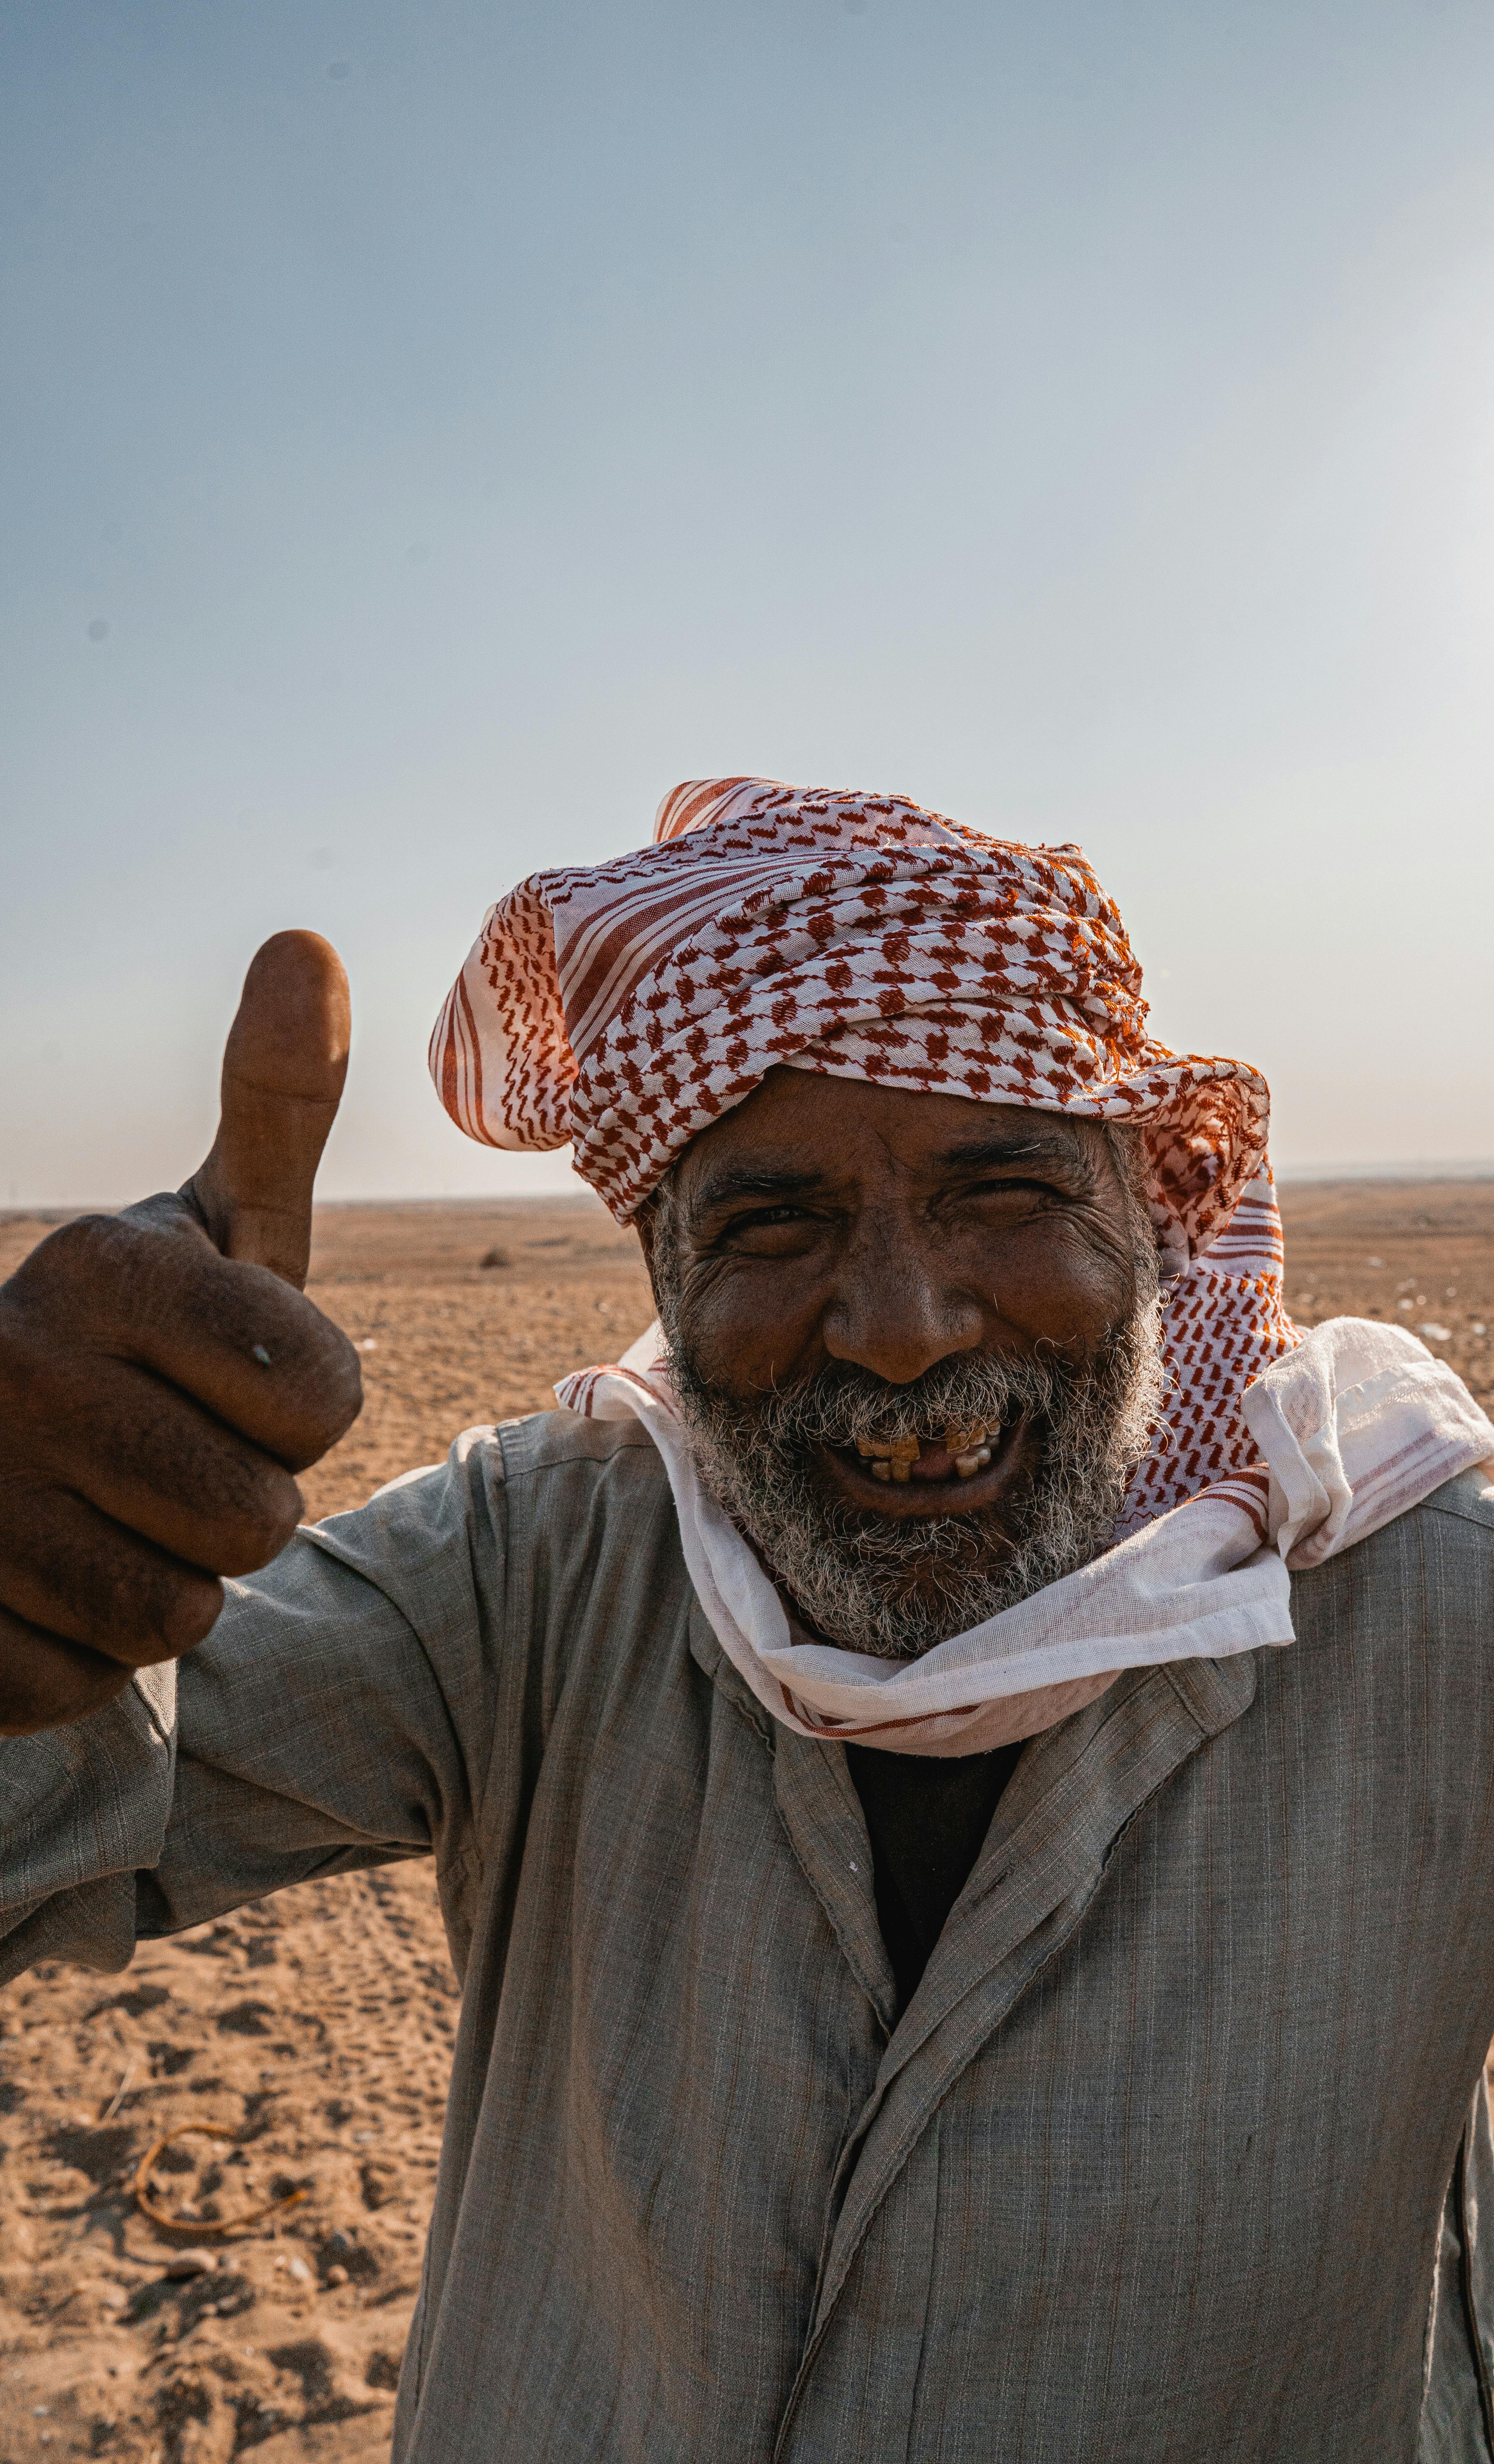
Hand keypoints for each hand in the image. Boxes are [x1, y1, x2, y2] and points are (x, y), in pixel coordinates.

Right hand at [0, 933, 362, 1734]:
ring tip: (98, 1519)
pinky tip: (34, 1584)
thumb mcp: (214, 1229)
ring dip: (162, 1586)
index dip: (302, 1410)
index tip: (225, 1380)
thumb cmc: (139, 1345)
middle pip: (258, 1519)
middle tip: (157, 1461)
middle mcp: (5, 1364)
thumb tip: (301, 944)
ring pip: (174, 1616)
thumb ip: (273, 1105)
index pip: (325, 1398)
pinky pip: (82, 1685)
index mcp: (99, 1262)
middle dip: (235, 1509)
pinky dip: (78, 1656)